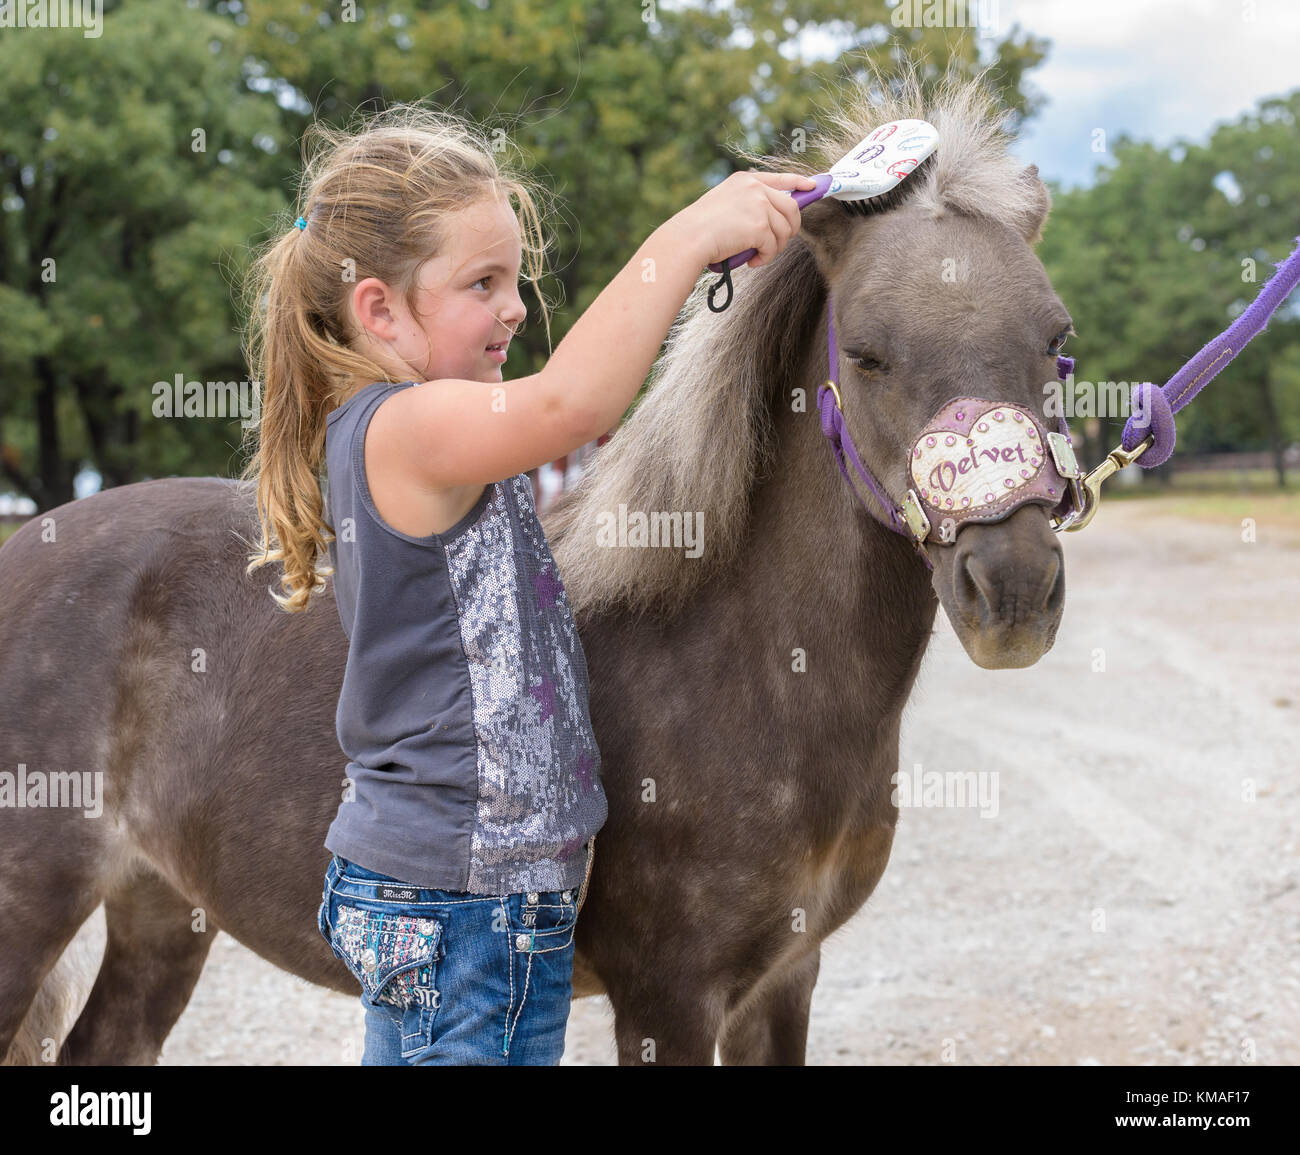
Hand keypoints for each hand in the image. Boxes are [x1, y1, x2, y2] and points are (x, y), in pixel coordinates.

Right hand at [673, 170, 818, 268]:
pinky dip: (765, 258)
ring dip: (773, 248)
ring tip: (757, 255)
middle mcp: (755, 189)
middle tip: (777, 244)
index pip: (781, 178)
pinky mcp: (760, 226)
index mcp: (745, 180)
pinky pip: (773, 247)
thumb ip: (747, 205)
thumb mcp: (724, 204)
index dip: (799, 183)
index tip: (811, 187)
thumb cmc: (698, 229)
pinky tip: (751, 261)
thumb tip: (771, 220)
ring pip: (784, 231)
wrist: (688, 239)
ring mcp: (759, 205)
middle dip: (789, 229)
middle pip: (791, 208)